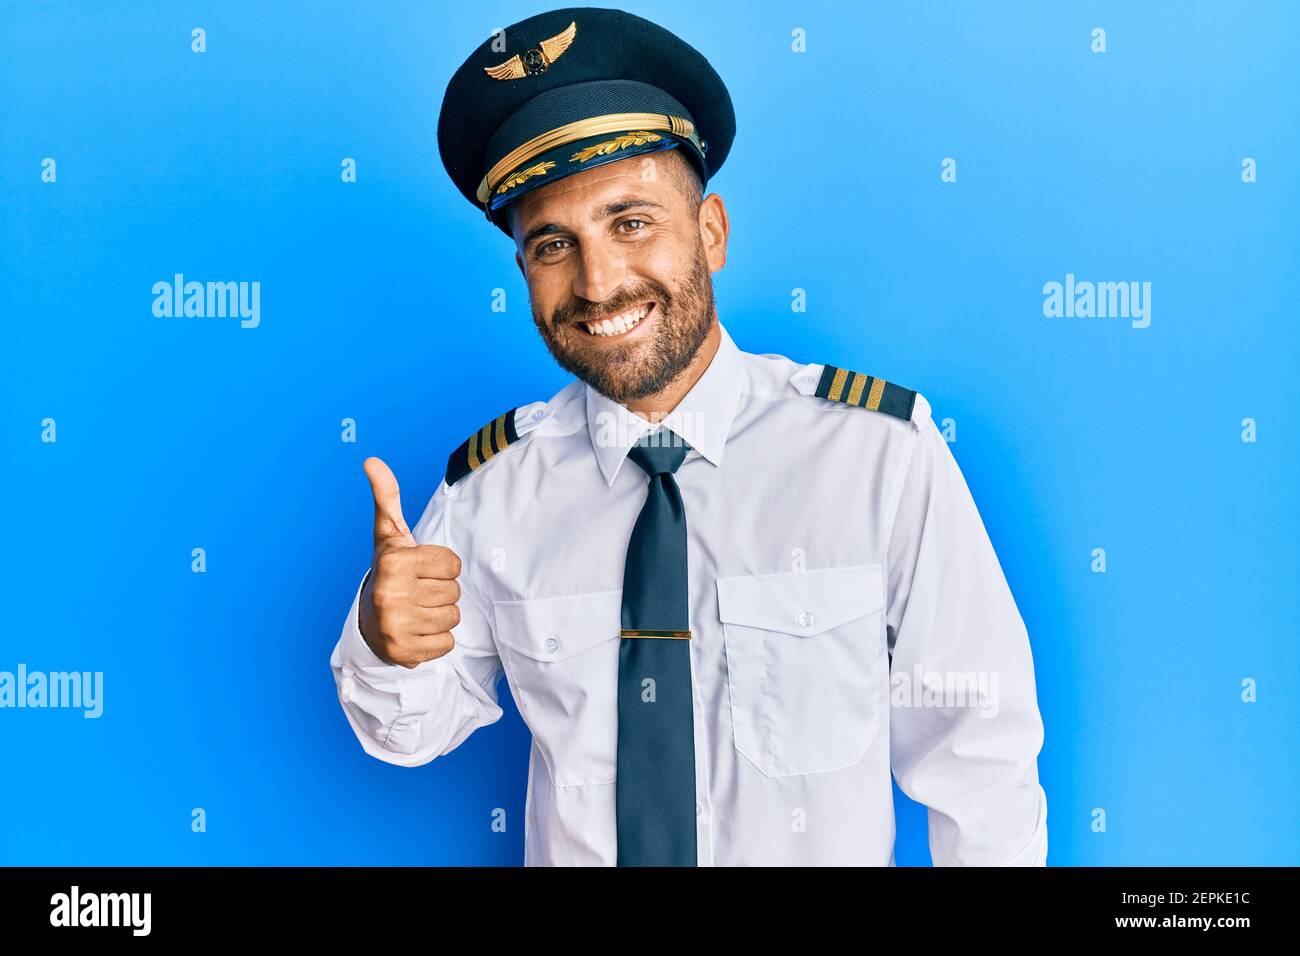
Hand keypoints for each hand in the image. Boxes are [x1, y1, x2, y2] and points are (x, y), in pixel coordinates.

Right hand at [357, 457, 461, 667]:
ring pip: (453, 618)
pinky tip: (417, 632)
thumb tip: (372, 460)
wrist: (369, 622)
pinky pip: (447, 644)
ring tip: (417, 610)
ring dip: (440, 616)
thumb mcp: (390, 535)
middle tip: (418, 592)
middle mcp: (392, 594)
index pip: (453, 565)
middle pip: (454, 592)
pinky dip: (437, 641)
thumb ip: (387, 497)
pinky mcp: (404, 653)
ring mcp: (396, 626)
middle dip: (441, 591)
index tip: (421, 571)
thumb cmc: (390, 572)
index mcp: (393, 563)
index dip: (442, 568)